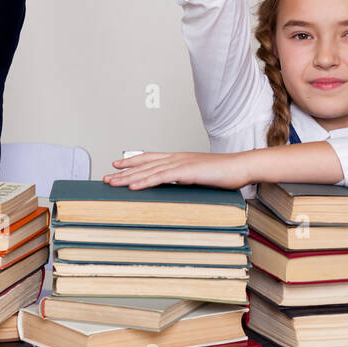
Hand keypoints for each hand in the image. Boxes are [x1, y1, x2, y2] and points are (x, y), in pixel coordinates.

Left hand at [104, 151, 248, 190]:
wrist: (241, 167)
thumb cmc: (225, 174)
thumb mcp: (201, 177)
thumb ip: (187, 180)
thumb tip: (176, 188)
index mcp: (179, 159)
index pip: (150, 158)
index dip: (132, 162)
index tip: (117, 166)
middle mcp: (177, 158)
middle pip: (144, 164)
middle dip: (123, 171)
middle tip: (106, 177)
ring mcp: (181, 163)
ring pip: (148, 170)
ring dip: (128, 177)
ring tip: (113, 183)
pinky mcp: (186, 171)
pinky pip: (161, 177)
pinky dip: (145, 181)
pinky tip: (134, 186)